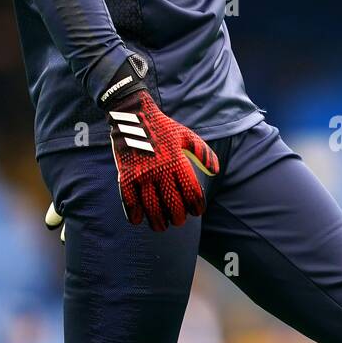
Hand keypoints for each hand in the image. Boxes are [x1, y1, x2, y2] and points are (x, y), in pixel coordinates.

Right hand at [108, 89, 218, 231]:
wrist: (133, 115)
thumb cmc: (163, 127)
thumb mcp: (186, 136)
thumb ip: (203, 152)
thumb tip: (216, 170)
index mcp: (177, 162)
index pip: (191, 192)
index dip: (197, 206)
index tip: (196, 211)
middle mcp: (160, 170)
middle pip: (172, 204)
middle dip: (178, 217)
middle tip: (178, 220)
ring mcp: (142, 174)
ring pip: (151, 207)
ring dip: (157, 221)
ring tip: (160, 226)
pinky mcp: (125, 175)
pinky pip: (129, 200)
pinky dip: (133, 213)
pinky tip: (138, 220)